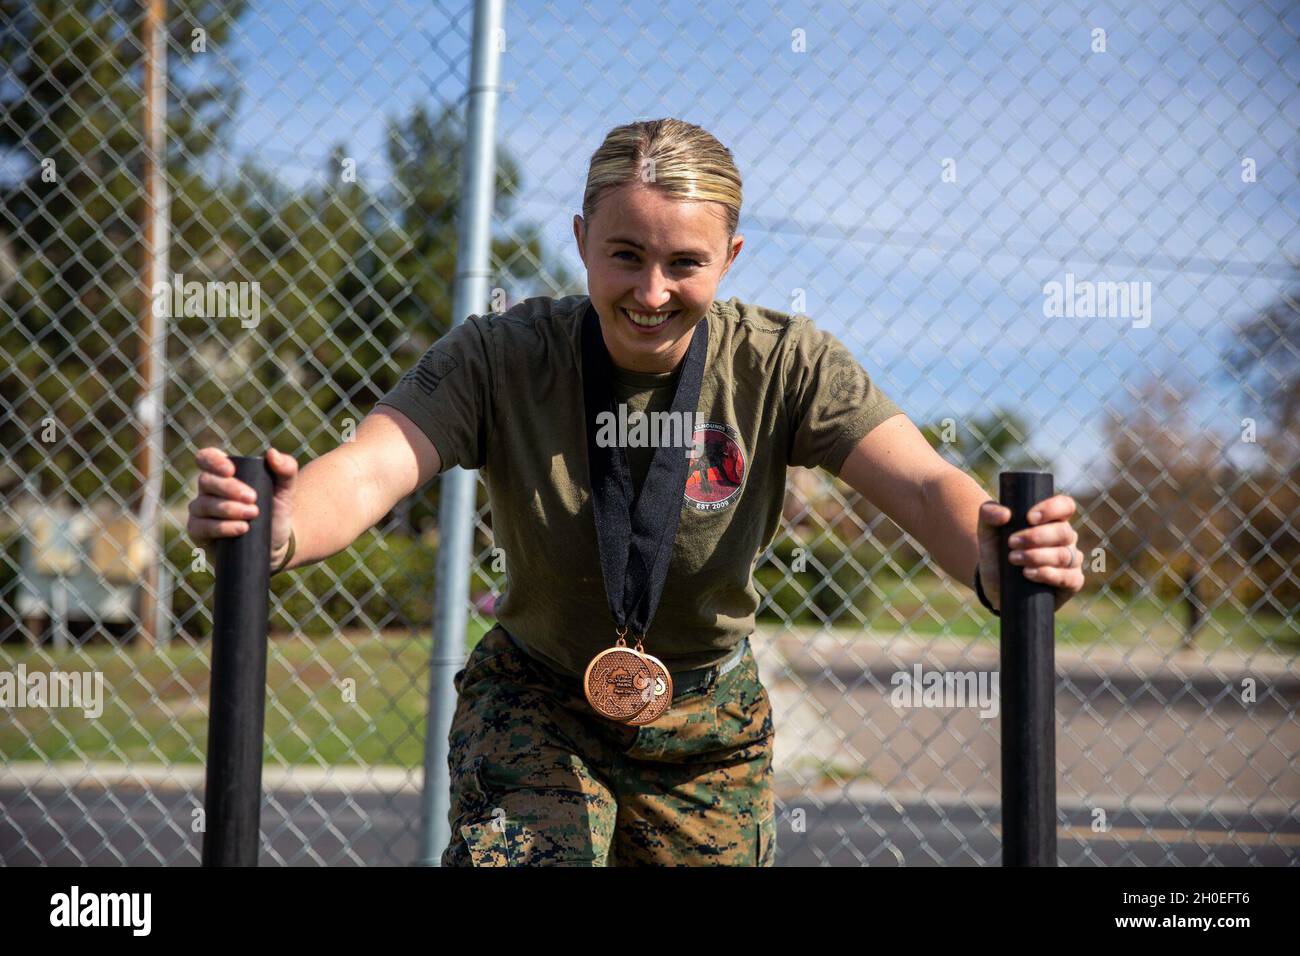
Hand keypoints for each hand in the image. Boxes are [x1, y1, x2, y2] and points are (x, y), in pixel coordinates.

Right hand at [187, 447, 298, 570]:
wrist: (277, 542)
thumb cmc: (276, 510)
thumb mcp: (286, 489)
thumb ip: (286, 468)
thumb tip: (271, 453)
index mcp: (223, 473)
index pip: (206, 458)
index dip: (213, 461)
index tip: (231, 470)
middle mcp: (207, 490)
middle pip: (206, 481)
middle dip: (229, 488)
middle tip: (253, 498)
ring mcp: (201, 511)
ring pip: (203, 504)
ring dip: (228, 509)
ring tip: (254, 514)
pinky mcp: (199, 533)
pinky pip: (201, 528)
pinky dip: (222, 527)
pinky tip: (241, 528)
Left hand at [976, 494, 1084, 612]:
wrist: (993, 580)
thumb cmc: (997, 549)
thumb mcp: (987, 529)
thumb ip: (989, 513)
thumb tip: (1005, 514)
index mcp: (1052, 520)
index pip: (1065, 506)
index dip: (1052, 509)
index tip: (1029, 518)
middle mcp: (1065, 538)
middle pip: (1063, 532)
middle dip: (1036, 537)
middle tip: (1012, 543)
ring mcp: (1071, 560)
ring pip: (1064, 555)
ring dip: (1037, 556)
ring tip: (1013, 558)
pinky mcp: (1071, 582)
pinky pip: (1070, 578)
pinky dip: (1048, 575)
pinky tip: (1028, 573)